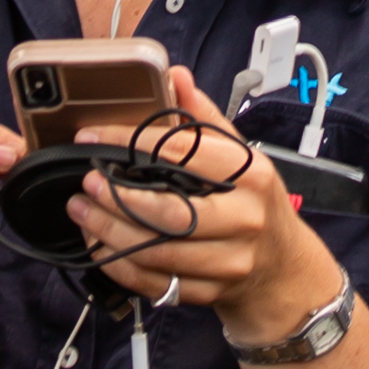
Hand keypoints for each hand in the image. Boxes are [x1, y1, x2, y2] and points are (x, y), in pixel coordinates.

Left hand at [72, 65, 337, 335]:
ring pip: (157, 252)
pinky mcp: (212, 291)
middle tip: (86, 185)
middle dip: (117, 199)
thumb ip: (204, 118)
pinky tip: (102, 247)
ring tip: (84, 214)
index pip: (179, 153)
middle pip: (169, 213)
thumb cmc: (255, 203)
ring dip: (110, 234)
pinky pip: (156, 283)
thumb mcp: (241, 155)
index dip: (128, 142)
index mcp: (250, 174)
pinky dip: (121, 266)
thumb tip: (175, 77)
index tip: (92, 137)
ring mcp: (230, 260)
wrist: (284, 268)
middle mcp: (244, 218)